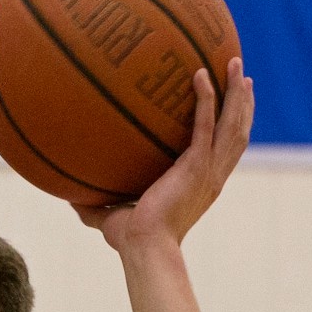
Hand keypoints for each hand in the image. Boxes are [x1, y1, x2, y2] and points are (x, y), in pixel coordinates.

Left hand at [74, 57, 253, 253]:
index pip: (225, 150)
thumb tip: (68, 198)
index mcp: (202, 184)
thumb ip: (94, 206)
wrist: (143, 248)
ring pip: (233, 125)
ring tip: (235, 63)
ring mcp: (208, 171)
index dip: (232, 126)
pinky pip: (205, 125)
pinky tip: (199, 73)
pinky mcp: (196, 166)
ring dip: (237, 93)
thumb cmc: (131, 240)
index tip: (233, 103)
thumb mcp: (112, 217)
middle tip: (241, 73)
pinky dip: (206, 99)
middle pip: (237, 132)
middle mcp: (212, 176)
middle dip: (243, 102)